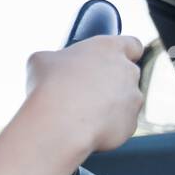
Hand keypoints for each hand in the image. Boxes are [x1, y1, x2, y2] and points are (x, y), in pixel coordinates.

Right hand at [23, 34, 145, 154]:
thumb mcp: (41, 61)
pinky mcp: (130, 125)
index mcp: (109, 48)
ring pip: (125, 102)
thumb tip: (51, 67)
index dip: (122, 53)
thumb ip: (56, 59)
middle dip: (111, 82)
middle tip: (84, 91)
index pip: (132, 44)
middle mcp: (127, 71)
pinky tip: (84, 129)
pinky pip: (120, 125)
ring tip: (80, 115)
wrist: (58, 124)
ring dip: (109, 106)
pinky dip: (107, 128)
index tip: (109, 60)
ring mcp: (132, 100)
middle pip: (127, 74)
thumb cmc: (49, 87)